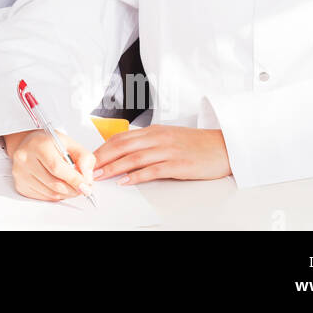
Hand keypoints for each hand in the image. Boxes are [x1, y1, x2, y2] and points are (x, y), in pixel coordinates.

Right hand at [4, 129, 95, 201]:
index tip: (86, 186)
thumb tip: (86, 178)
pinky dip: (55, 195)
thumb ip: (84, 157)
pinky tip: (57, 185)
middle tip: (82, 188)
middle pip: (54, 184)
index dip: (74, 179)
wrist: (28, 144)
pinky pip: (43, 197)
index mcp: (38, 145)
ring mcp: (20, 173)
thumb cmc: (48, 143)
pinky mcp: (20, 185)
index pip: (57, 168)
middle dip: (73, 189)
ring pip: (50, 194)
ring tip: (70, 185)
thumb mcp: (69, 143)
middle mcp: (25, 159)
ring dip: (65, 194)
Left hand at [92, 125, 231, 184]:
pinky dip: (136, 176)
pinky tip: (125, 181)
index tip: (91, 158)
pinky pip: (152, 170)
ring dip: (114, 167)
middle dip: (103, 158)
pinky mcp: (178, 165)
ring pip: (134, 158)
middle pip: (123, 146)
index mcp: (154, 131)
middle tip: (89, 168)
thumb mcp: (168, 137)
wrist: (223, 147)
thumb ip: (148, 142)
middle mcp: (158, 138)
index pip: (121, 137)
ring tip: (101, 176)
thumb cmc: (196, 144)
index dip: (104, 148)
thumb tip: (126, 150)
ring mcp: (168, 151)